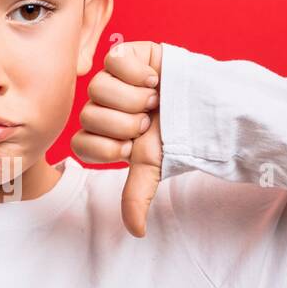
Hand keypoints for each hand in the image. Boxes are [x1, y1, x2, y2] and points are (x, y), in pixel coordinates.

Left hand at [71, 40, 162, 237]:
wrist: (206, 104)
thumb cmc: (178, 134)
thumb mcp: (155, 166)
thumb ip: (136, 195)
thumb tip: (137, 232)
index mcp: (102, 134)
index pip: (80, 144)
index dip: (107, 148)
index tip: (133, 147)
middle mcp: (101, 106)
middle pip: (88, 116)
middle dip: (125, 123)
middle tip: (148, 121)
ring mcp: (110, 79)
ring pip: (99, 88)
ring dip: (134, 99)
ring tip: (155, 100)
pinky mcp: (124, 55)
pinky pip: (113, 61)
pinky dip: (138, 74)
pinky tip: (154, 80)